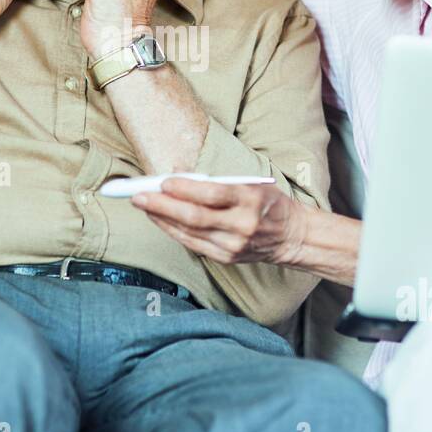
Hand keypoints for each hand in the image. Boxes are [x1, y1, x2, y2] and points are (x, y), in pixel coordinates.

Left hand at [132, 178, 307, 266]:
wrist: (292, 236)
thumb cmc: (268, 203)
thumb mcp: (250, 183)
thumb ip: (216, 181)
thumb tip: (178, 174)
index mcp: (250, 200)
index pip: (211, 194)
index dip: (184, 188)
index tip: (163, 181)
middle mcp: (241, 225)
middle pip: (194, 216)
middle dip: (162, 205)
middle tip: (139, 195)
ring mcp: (233, 245)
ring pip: (189, 232)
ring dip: (162, 218)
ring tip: (143, 205)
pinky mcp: (227, 258)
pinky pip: (193, 244)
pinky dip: (173, 231)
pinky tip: (160, 221)